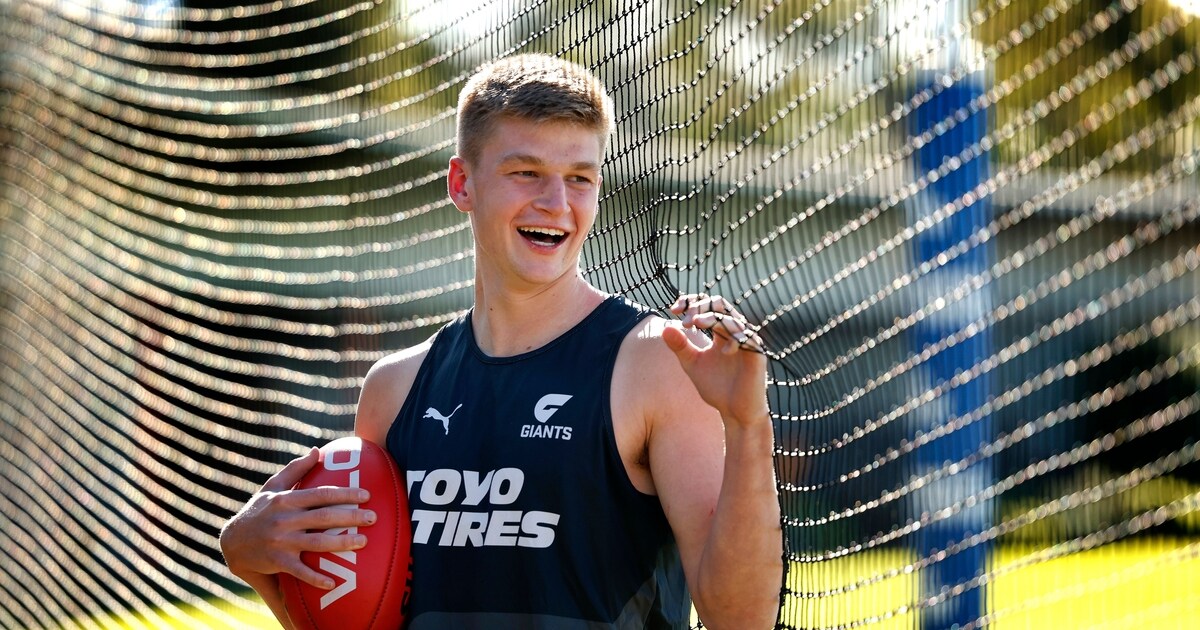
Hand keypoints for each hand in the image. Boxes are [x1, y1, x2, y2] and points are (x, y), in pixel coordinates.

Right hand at [219, 447, 376, 589]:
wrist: (232, 541)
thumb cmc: (259, 510)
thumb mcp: (272, 487)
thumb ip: (296, 469)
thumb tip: (317, 450)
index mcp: (287, 500)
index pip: (321, 494)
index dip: (345, 494)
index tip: (366, 495)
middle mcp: (285, 519)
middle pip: (323, 517)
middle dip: (350, 517)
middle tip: (373, 518)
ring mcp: (281, 541)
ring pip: (316, 543)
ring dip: (341, 544)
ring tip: (363, 542)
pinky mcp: (277, 562)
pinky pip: (299, 571)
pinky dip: (315, 578)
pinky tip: (333, 582)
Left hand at [662, 294, 769, 426]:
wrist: (734, 411)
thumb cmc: (716, 387)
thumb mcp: (692, 364)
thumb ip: (680, 347)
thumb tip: (664, 328)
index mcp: (719, 331)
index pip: (706, 306)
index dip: (691, 302)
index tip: (673, 310)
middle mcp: (734, 331)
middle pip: (720, 304)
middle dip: (701, 307)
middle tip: (686, 320)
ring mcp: (747, 341)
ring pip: (732, 319)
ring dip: (713, 318)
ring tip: (696, 324)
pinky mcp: (757, 354)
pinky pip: (748, 339)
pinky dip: (735, 340)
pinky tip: (723, 352)